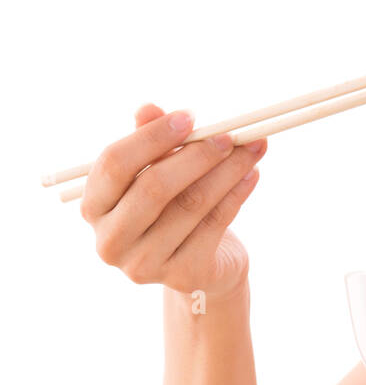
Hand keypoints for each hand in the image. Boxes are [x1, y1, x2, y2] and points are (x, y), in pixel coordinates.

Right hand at [81, 103, 266, 300]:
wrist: (202, 263)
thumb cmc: (172, 208)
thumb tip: (150, 109)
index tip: (190, 116)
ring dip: (227, 171)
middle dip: (197, 156)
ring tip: (252, 148)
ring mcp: (144, 263)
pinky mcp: (182, 275)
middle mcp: (110, 240)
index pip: (113, 164)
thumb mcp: (158, 172)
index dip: (152, 137)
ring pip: (191, 205)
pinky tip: (252, 174)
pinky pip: (215, 225)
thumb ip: (151, 143)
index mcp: (94, 207)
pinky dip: (237, 195)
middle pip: (154, 188)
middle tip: (230, 135)